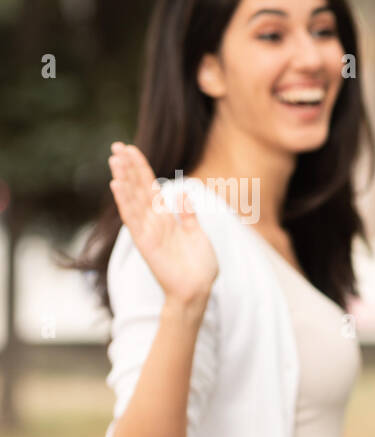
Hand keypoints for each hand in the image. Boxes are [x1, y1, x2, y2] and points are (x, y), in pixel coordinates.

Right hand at [108, 142, 217, 304]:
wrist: (198, 291)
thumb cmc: (199, 266)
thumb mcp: (197, 234)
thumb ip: (188, 214)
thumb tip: (181, 193)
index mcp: (166, 218)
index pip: (150, 188)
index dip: (141, 168)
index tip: (130, 149)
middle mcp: (154, 222)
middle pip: (138, 189)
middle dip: (128, 168)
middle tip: (116, 145)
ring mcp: (148, 231)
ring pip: (132, 200)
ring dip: (123, 179)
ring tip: (114, 159)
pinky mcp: (145, 243)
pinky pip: (133, 219)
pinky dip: (125, 202)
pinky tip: (116, 185)